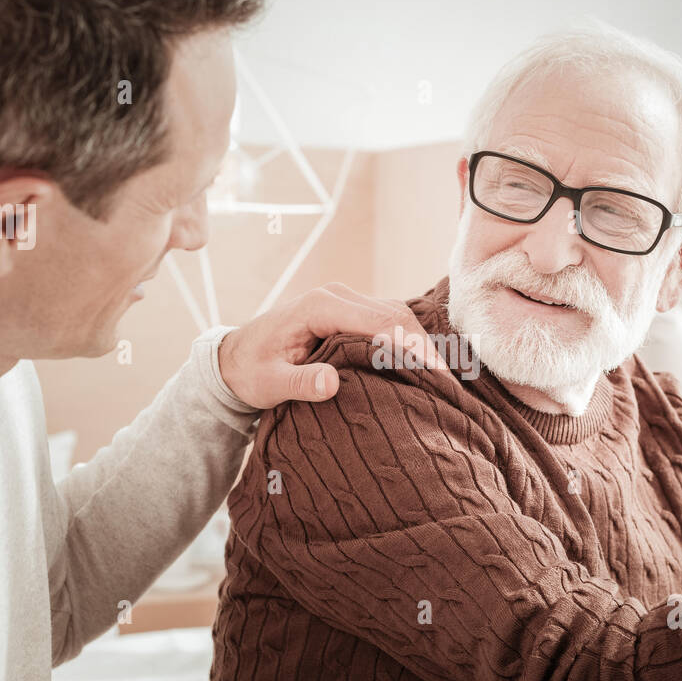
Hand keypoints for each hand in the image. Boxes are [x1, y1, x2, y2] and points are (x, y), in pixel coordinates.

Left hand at [217, 282, 446, 408]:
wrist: (235, 358)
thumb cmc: (250, 372)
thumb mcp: (269, 384)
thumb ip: (300, 383)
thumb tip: (331, 383)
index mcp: (319, 306)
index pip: (378, 320)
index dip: (410, 345)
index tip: (434, 373)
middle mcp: (336, 296)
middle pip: (394, 314)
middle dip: (424, 345)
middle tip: (447, 382)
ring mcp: (344, 301)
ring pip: (396, 315)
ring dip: (420, 343)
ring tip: (442, 378)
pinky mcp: (349, 312)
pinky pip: (387, 320)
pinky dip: (408, 340)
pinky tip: (423, 367)